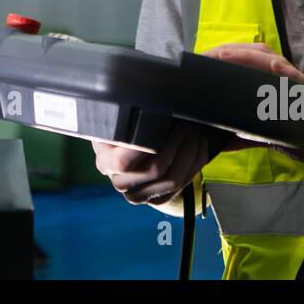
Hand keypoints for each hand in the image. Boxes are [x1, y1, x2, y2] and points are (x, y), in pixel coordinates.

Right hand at [91, 120, 209, 206]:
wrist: (133, 149)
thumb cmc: (127, 127)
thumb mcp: (120, 117)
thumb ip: (128, 114)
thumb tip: (148, 103)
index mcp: (105, 161)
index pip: (124, 161)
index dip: (148, 144)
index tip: (168, 120)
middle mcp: (119, 181)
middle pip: (155, 169)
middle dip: (178, 141)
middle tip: (187, 121)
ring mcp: (137, 194)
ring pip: (173, 179)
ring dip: (191, 150)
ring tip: (195, 130)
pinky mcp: (157, 200)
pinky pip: (183, 185)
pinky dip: (195, 162)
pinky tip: (198, 145)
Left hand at [203, 43, 303, 181]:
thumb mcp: (270, 136)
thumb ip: (248, 134)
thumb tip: (219, 138)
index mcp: (278, 87)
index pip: (253, 65)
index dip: (232, 58)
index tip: (208, 58)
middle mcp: (289, 82)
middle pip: (261, 58)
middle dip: (235, 53)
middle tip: (211, 54)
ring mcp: (302, 89)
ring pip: (277, 65)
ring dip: (251, 57)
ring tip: (229, 54)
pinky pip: (301, 83)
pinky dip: (287, 73)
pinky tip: (274, 66)